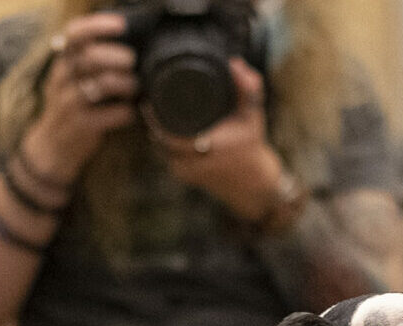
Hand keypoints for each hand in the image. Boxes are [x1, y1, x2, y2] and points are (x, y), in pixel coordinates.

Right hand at [19, 13, 138, 188]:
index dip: (98, 26)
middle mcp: (63, 79)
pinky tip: (131, 112)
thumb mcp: (71, 79)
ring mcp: (70, 103)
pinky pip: (108, 115)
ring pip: (100, 85)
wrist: (52, 146)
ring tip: (135, 86)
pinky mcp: (81, 126)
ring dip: (124, 82)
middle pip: (90, 57)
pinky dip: (125, 112)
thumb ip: (89, 62)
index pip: (75, 35)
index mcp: (63, 63)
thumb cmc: (71, 106)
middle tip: (133, 60)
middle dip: (116, 56)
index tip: (121, 25)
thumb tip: (129, 46)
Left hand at [151, 58, 286, 221]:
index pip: (169, 134)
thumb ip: (248, 88)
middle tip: (149, 103)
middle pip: (160, 141)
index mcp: (209, 146)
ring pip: (161, 150)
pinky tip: (162, 131)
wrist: (254, 183)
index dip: (155, 119)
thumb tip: (236, 63)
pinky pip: (166, 157)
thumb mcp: (253, 115)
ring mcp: (188, 173)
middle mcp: (195, 163)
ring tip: (154, 114)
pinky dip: (164, 144)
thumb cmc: (252, 144)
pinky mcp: (185, 178)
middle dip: (153, 123)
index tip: (150, 100)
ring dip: (157, 133)